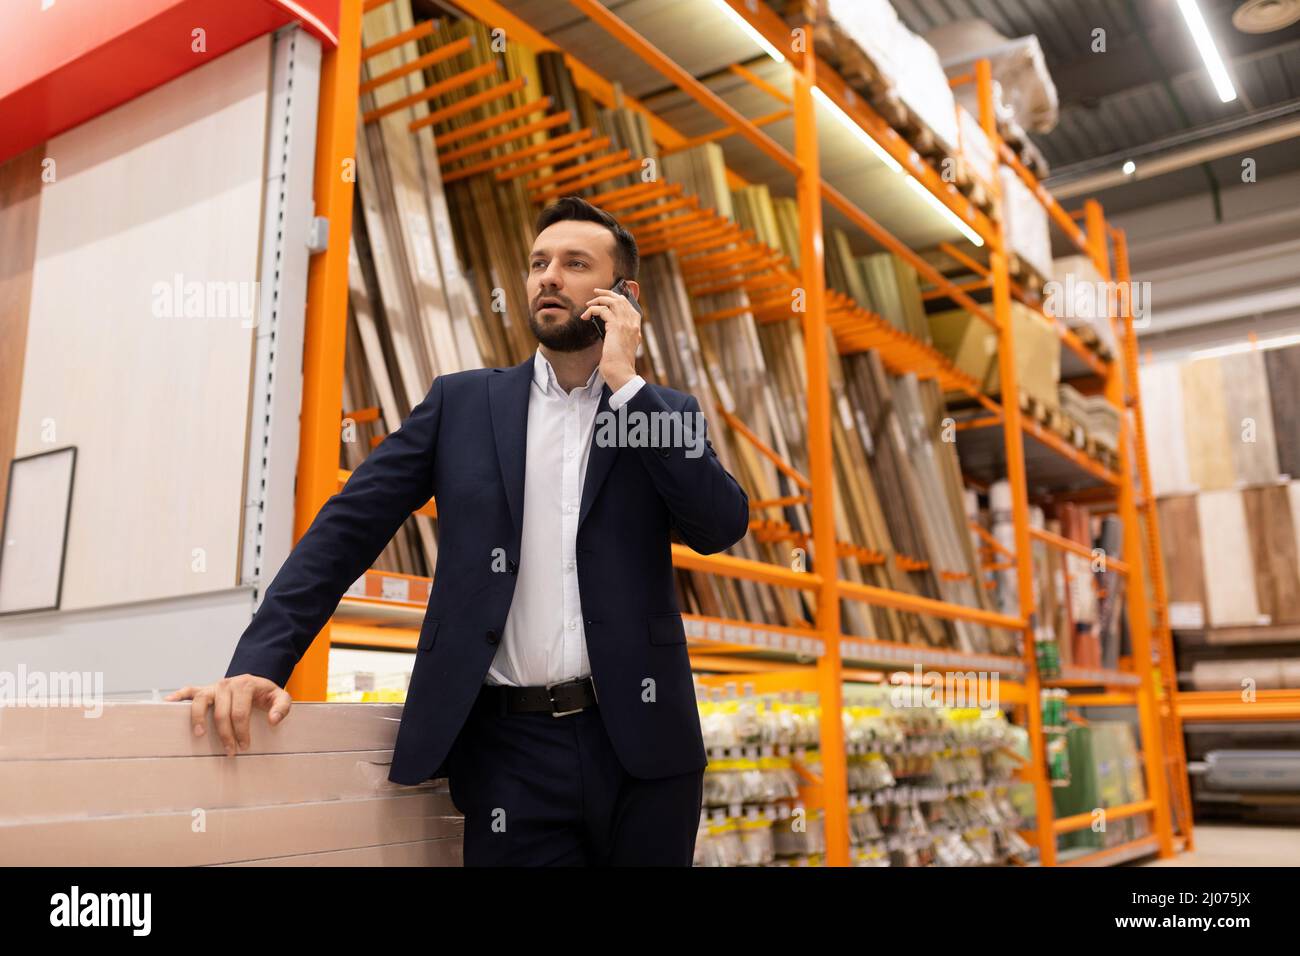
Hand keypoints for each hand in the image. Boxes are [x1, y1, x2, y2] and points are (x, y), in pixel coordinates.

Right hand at [166, 675, 292, 757]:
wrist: (255, 682)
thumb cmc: (265, 694)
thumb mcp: (280, 697)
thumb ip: (282, 707)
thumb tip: (274, 720)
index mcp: (245, 685)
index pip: (240, 713)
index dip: (241, 731)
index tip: (244, 746)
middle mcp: (227, 684)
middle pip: (221, 712)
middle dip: (225, 734)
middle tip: (229, 751)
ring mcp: (213, 686)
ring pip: (201, 701)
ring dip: (198, 718)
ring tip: (200, 735)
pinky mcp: (204, 689)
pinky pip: (188, 690)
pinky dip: (177, 696)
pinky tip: (168, 703)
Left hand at [582, 287, 640, 390]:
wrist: (620, 373)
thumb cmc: (618, 364)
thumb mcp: (620, 346)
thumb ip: (617, 334)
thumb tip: (605, 325)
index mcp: (636, 328)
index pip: (629, 306)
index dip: (618, 298)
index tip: (608, 297)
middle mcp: (633, 323)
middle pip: (621, 300)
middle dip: (607, 293)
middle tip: (596, 292)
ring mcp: (626, 324)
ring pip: (612, 301)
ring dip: (599, 299)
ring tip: (589, 304)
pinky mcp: (616, 326)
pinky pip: (602, 310)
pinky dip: (592, 310)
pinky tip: (586, 316)